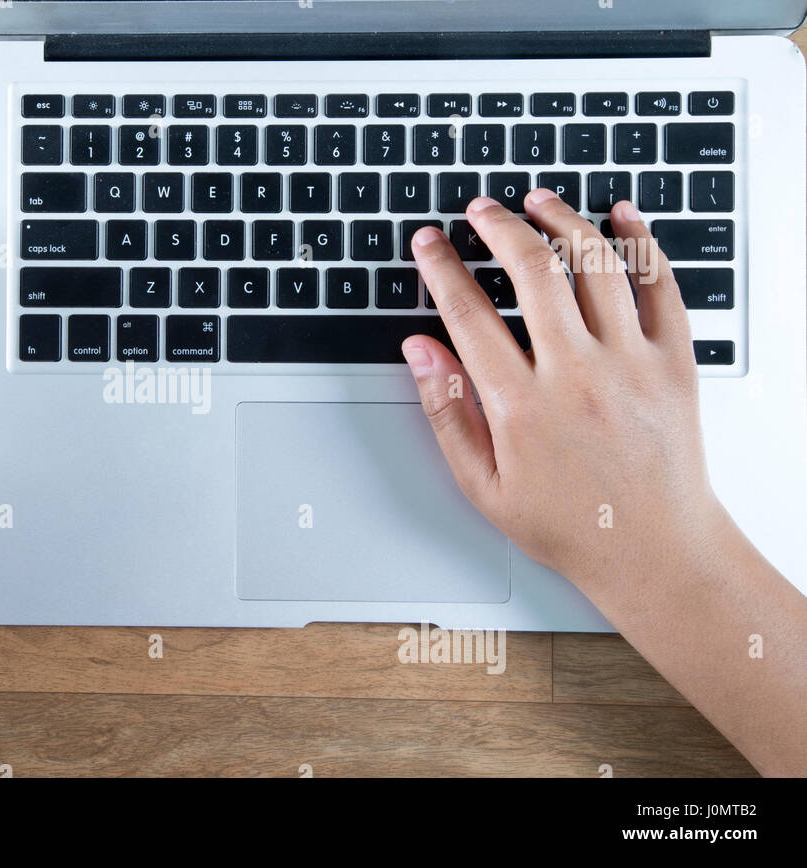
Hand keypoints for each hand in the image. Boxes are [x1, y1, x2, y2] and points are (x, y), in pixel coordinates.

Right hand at [402, 191, 720, 586]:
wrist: (655, 551)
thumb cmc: (569, 524)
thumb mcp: (482, 483)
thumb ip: (447, 411)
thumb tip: (420, 351)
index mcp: (520, 407)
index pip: (468, 314)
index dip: (441, 268)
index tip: (429, 244)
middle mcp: (576, 375)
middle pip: (531, 271)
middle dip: (498, 227)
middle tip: (480, 210)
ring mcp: (631, 364)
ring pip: (595, 264)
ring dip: (562, 220)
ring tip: (539, 201)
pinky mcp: (675, 363)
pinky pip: (661, 285)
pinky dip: (642, 242)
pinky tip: (623, 216)